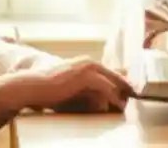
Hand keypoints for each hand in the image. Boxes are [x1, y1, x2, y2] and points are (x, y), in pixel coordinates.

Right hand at [0, 56, 132, 117]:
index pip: (108, 73)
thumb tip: (101, 105)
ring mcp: (88, 67)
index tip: (128, 94)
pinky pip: (106, 87)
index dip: (120, 83)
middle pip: (115, 75)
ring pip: (113, 80)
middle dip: (125, 87)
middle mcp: (89, 62)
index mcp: (85, 63)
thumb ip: (86, 94)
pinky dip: (114, 97)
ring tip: (128, 105)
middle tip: (134, 98)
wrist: (32, 87)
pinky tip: (119, 106)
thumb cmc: (47, 92)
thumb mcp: (70, 91)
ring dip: (122, 93)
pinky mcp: (86, 75)